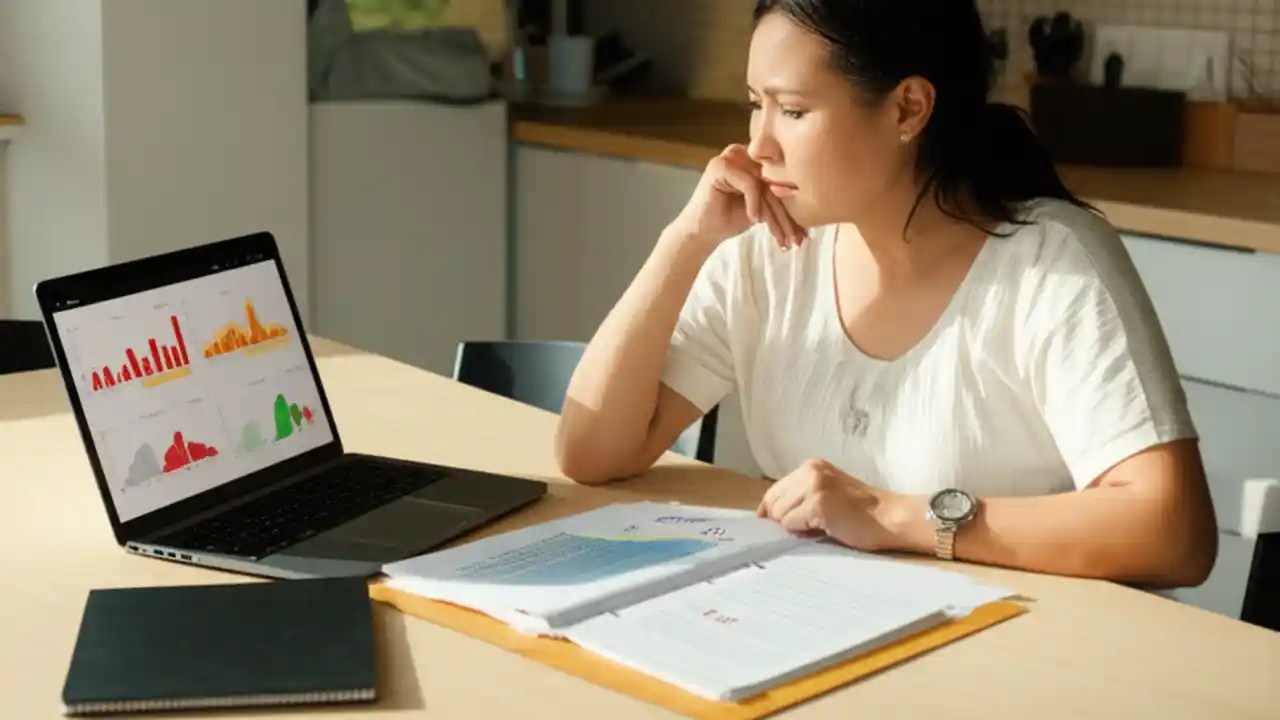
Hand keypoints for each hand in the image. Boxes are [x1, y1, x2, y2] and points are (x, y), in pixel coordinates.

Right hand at [668, 144, 805, 251]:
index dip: (794, 208)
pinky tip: (754, 221)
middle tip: (799, 240)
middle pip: (775, 183)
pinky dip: (754, 204)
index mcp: (755, 159)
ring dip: (775, 216)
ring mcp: (731, 156)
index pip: (781, 181)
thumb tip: (816, 203)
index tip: (804, 235)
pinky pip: (749, 184)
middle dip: (788, 216)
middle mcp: (745, 153)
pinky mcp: (720, 165)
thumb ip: (780, 197)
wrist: (703, 232)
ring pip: (765, 185)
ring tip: (783, 239)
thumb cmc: (731, 219)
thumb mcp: (763, 208)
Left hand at [757, 458, 915, 551]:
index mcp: (811, 466)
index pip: (775, 490)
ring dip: (793, 526)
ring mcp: (813, 486)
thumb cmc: (862, 512)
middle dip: (783, 519)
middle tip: (806, 528)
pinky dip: (801, 532)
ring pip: (779, 514)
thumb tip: (770, 516)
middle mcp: (809, 471)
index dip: (773, 511)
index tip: (778, 524)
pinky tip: (823, 529)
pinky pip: (790, 524)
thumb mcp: (827, 493)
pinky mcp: (817, 504)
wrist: (889, 517)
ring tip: (818, 527)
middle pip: (772, 502)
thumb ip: (801, 497)